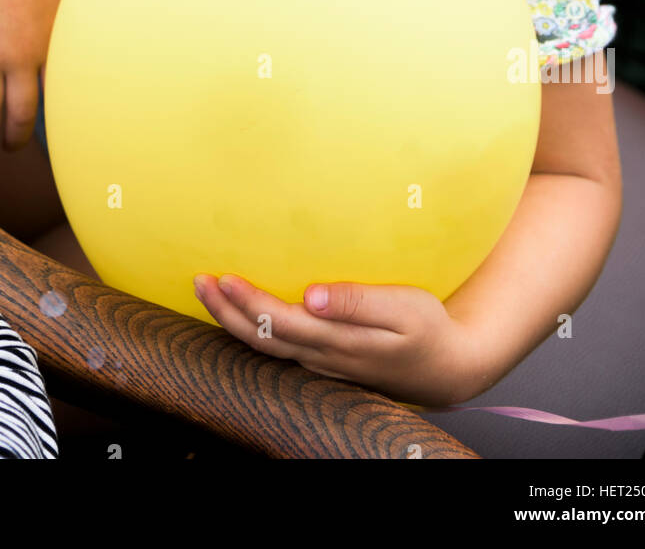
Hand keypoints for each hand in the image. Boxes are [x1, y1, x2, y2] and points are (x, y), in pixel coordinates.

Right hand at [0, 0, 62, 157]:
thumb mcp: (59, 5)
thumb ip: (64, 40)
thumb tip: (80, 69)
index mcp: (52, 48)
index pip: (56, 102)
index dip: (53, 127)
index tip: (51, 143)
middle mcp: (21, 58)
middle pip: (21, 116)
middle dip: (15, 141)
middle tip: (9, 151)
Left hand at [193, 272, 479, 406]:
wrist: (445, 367)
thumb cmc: (426, 329)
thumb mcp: (403, 309)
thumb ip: (357, 302)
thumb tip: (313, 295)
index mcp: (336, 342)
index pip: (278, 322)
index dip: (248, 302)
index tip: (223, 278)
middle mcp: (321, 357)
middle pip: (261, 338)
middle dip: (225, 311)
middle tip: (198, 281)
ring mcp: (320, 363)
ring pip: (264, 346)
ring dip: (233, 320)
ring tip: (209, 292)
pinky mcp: (323, 360)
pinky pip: (277, 347)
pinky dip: (252, 330)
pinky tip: (241, 313)